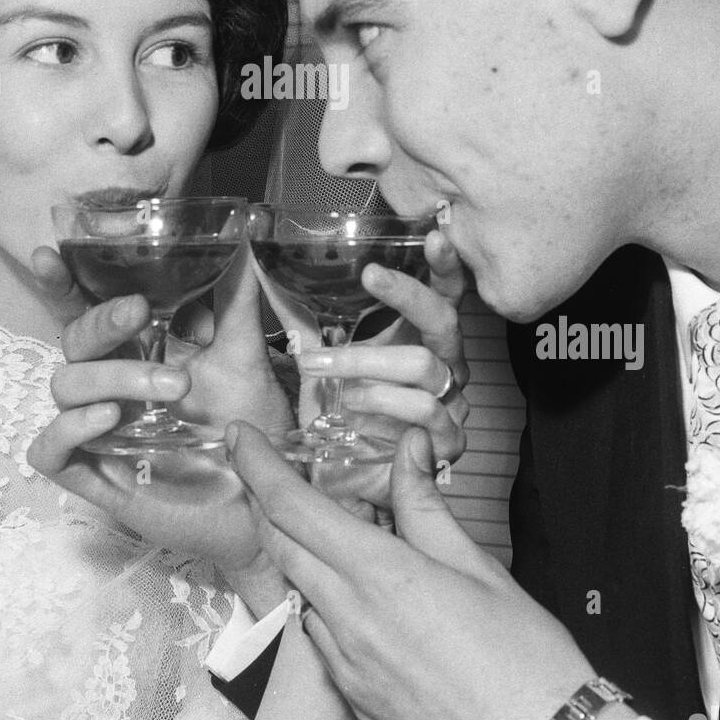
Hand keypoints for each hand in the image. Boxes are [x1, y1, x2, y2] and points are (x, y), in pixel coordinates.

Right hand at [26, 244, 292, 586]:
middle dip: (102, 322)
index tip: (47, 253)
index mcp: (137, 350)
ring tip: (171, 389)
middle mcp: (111, 384)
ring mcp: (100, 429)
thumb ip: (234, 303)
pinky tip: (109, 419)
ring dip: (112, 376)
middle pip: (73, 342)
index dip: (62, 283)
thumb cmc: (248, 427)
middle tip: (142, 313)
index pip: (85, 309)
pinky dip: (70, 429)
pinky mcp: (95, 475)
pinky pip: (49, 449)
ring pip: (65, 387)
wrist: (265, 501)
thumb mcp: (245, 358)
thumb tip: (240, 244)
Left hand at [226, 422, 595, 719]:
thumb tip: (410, 450)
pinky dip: (321, 597)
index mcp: (380, 576)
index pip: (293, 507)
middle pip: (280, 544)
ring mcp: (346, 660)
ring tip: (328, 530)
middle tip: (270, 470)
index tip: (242, 438)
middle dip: (266, 501)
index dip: (257, 465)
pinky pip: (317, 631)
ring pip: (296, 587)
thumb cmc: (522, 663)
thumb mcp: (477, 565)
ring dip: (297, 551)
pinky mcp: (352, 691)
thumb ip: (427, 505)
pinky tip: (353, 590)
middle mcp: (350, 619)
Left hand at [257, 228, 470, 509]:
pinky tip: (350, 408)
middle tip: (371, 274)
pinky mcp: (447, 444)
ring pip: (423, 366)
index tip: (434, 236)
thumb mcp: (320, 363)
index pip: (445, 294)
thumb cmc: (337, 419)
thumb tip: (269, 274)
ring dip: (367, 361)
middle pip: (444, 321)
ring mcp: (451, 405)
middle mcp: (445, 368)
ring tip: (323, 367)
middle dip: (407, 295)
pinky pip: (424, 413)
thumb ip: (308, 324)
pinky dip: (382, 405)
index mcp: (422, 340)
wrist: (341, 484)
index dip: (444, 266)